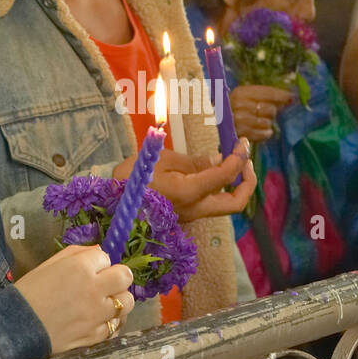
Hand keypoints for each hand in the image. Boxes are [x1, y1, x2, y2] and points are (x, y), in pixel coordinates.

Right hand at [14, 244, 133, 353]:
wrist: (13, 328)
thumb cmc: (27, 293)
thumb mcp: (47, 265)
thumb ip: (75, 254)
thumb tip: (98, 251)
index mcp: (80, 267)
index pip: (105, 257)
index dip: (97, 263)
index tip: (88, 270)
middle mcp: (94, 288)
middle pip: (125, 277)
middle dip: (116, 278)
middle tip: (104, 284)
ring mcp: (97, 314)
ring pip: (126, 302)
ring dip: (118, 300)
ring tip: (104, 304)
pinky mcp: (95, 335)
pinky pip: (116, 325)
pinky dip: (110, 322)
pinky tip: (99, 320)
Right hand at [112, 139, 256, 222]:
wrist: (109, 205)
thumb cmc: (131, 179)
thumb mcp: (160, 160)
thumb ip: (193, 162)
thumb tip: (217, 159)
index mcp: (190, 193)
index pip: (226, 174)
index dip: (239, 157)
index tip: (242, 142)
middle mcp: (195, 209)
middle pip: (236, 203)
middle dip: (248, 181)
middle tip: (245, 160)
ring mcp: (190, 216)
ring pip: (223, 205)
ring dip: (233, 184)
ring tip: (228, 161)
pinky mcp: (184, 215)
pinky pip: (209, 203)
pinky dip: (217, 187)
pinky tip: (208, 171)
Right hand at [230, 85, 293, 142]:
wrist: (217, 126)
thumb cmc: (236, 111)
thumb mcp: (246, 99)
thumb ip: (266, 97)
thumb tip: (290, 97)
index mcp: (240, 92)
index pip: (266, 93)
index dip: (281, 95)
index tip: (292, 97)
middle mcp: (238, 104)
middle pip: (269, 108)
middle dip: (272, 112)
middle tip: (266, 114)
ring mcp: (238, 120)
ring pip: (267, 122)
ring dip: (267, 124)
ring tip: (261, 124)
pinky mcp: (240, 134)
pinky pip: (262, 134)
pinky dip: (265, 133)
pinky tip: (264, 132)